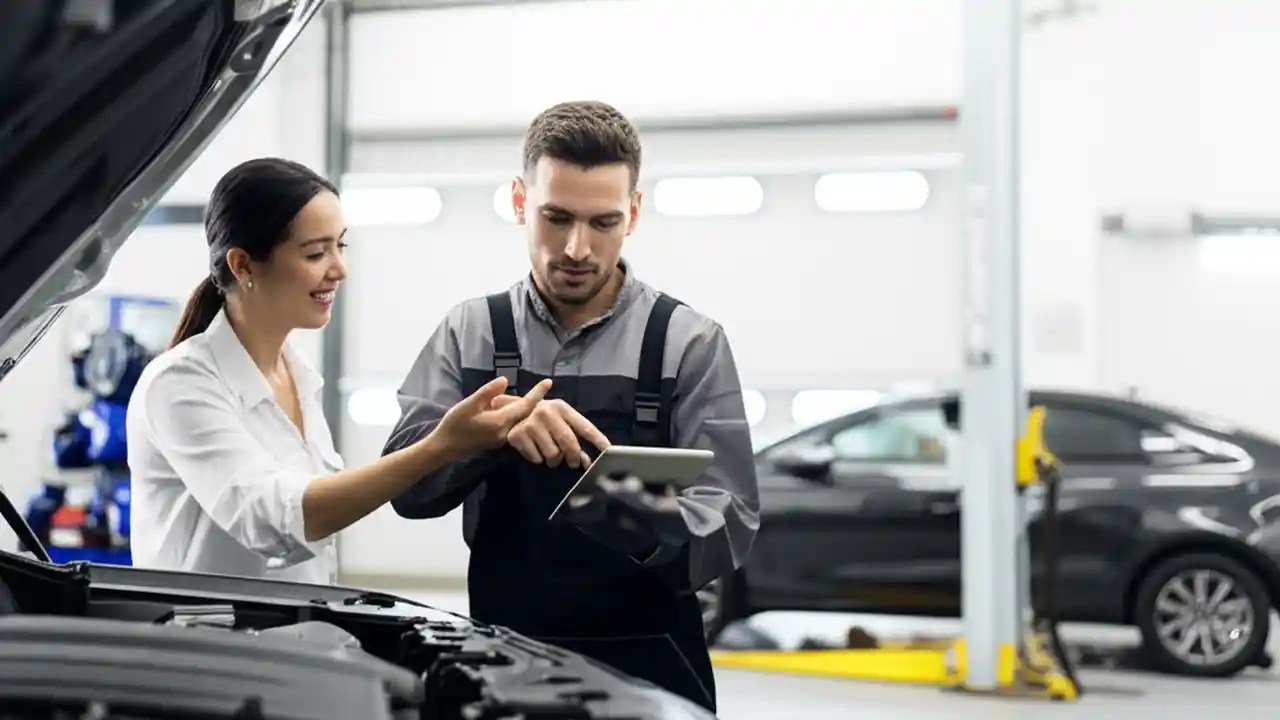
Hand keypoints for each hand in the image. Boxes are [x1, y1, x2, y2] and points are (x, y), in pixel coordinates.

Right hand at [434, 377, 550, 459]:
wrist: (444, 448)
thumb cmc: (454, 424)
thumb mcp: (469, 404)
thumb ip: (488, 392)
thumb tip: (505, 380)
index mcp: (500, 421)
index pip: (524, 406)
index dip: (537, 393)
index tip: (549, 382)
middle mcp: (505, 432)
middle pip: (525, 414)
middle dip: (534, 401)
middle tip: (543, 386)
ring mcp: (502, 439)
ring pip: (520, 421)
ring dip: (527, 409)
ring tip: (533, 396)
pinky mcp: (497, 441)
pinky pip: (513, 426)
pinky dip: (517, 416)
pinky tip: (515, 408)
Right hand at [508, 399, 610, 468]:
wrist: (512, 413)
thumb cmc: (544, 419)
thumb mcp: (560, 421)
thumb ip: (575, 438)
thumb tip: (586, 460)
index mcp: (562, 407)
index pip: (584, 427)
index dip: (598, 440)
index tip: (608, 451)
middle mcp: (546, 412)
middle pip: (569, 443)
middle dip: (574, 457)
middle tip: (574, 462)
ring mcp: (531, 423)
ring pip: (553, 455)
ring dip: (555, 460)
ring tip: (551, 453)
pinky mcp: (517, 435)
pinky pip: (537, 459)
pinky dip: (538, 459)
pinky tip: (535, 449)